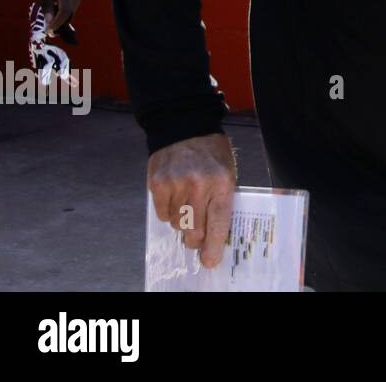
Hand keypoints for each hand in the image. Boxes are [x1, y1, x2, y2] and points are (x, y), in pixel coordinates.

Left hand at [28, 0, 81, 34]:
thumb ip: (47, 7)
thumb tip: (50, 24)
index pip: (65, 11)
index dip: (57, 24)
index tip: (48, 32)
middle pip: (69, 14)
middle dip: (59, 25)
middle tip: (48, 33)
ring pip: (70, 13)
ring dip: (61, 22)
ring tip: (51, 29)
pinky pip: (70, 10)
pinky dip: (64, 17)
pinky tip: (59, 25)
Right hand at [147, 133, 236, 269]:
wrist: (185, 124)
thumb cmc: (211, 153)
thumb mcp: (227, 172)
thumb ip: (222, 201)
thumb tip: (215, 235)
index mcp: (222, 183)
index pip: (218, 223)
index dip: (213, 246)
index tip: (210, 261)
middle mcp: (199, 185)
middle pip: (194, 230)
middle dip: (195, 239)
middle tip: (196, 238)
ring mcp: (176, 184)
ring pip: (176, 224)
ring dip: (181, 222)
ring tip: (187, 204)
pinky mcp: (157, 184)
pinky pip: (162, 214)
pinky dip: (168, 212)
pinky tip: (174, 197)